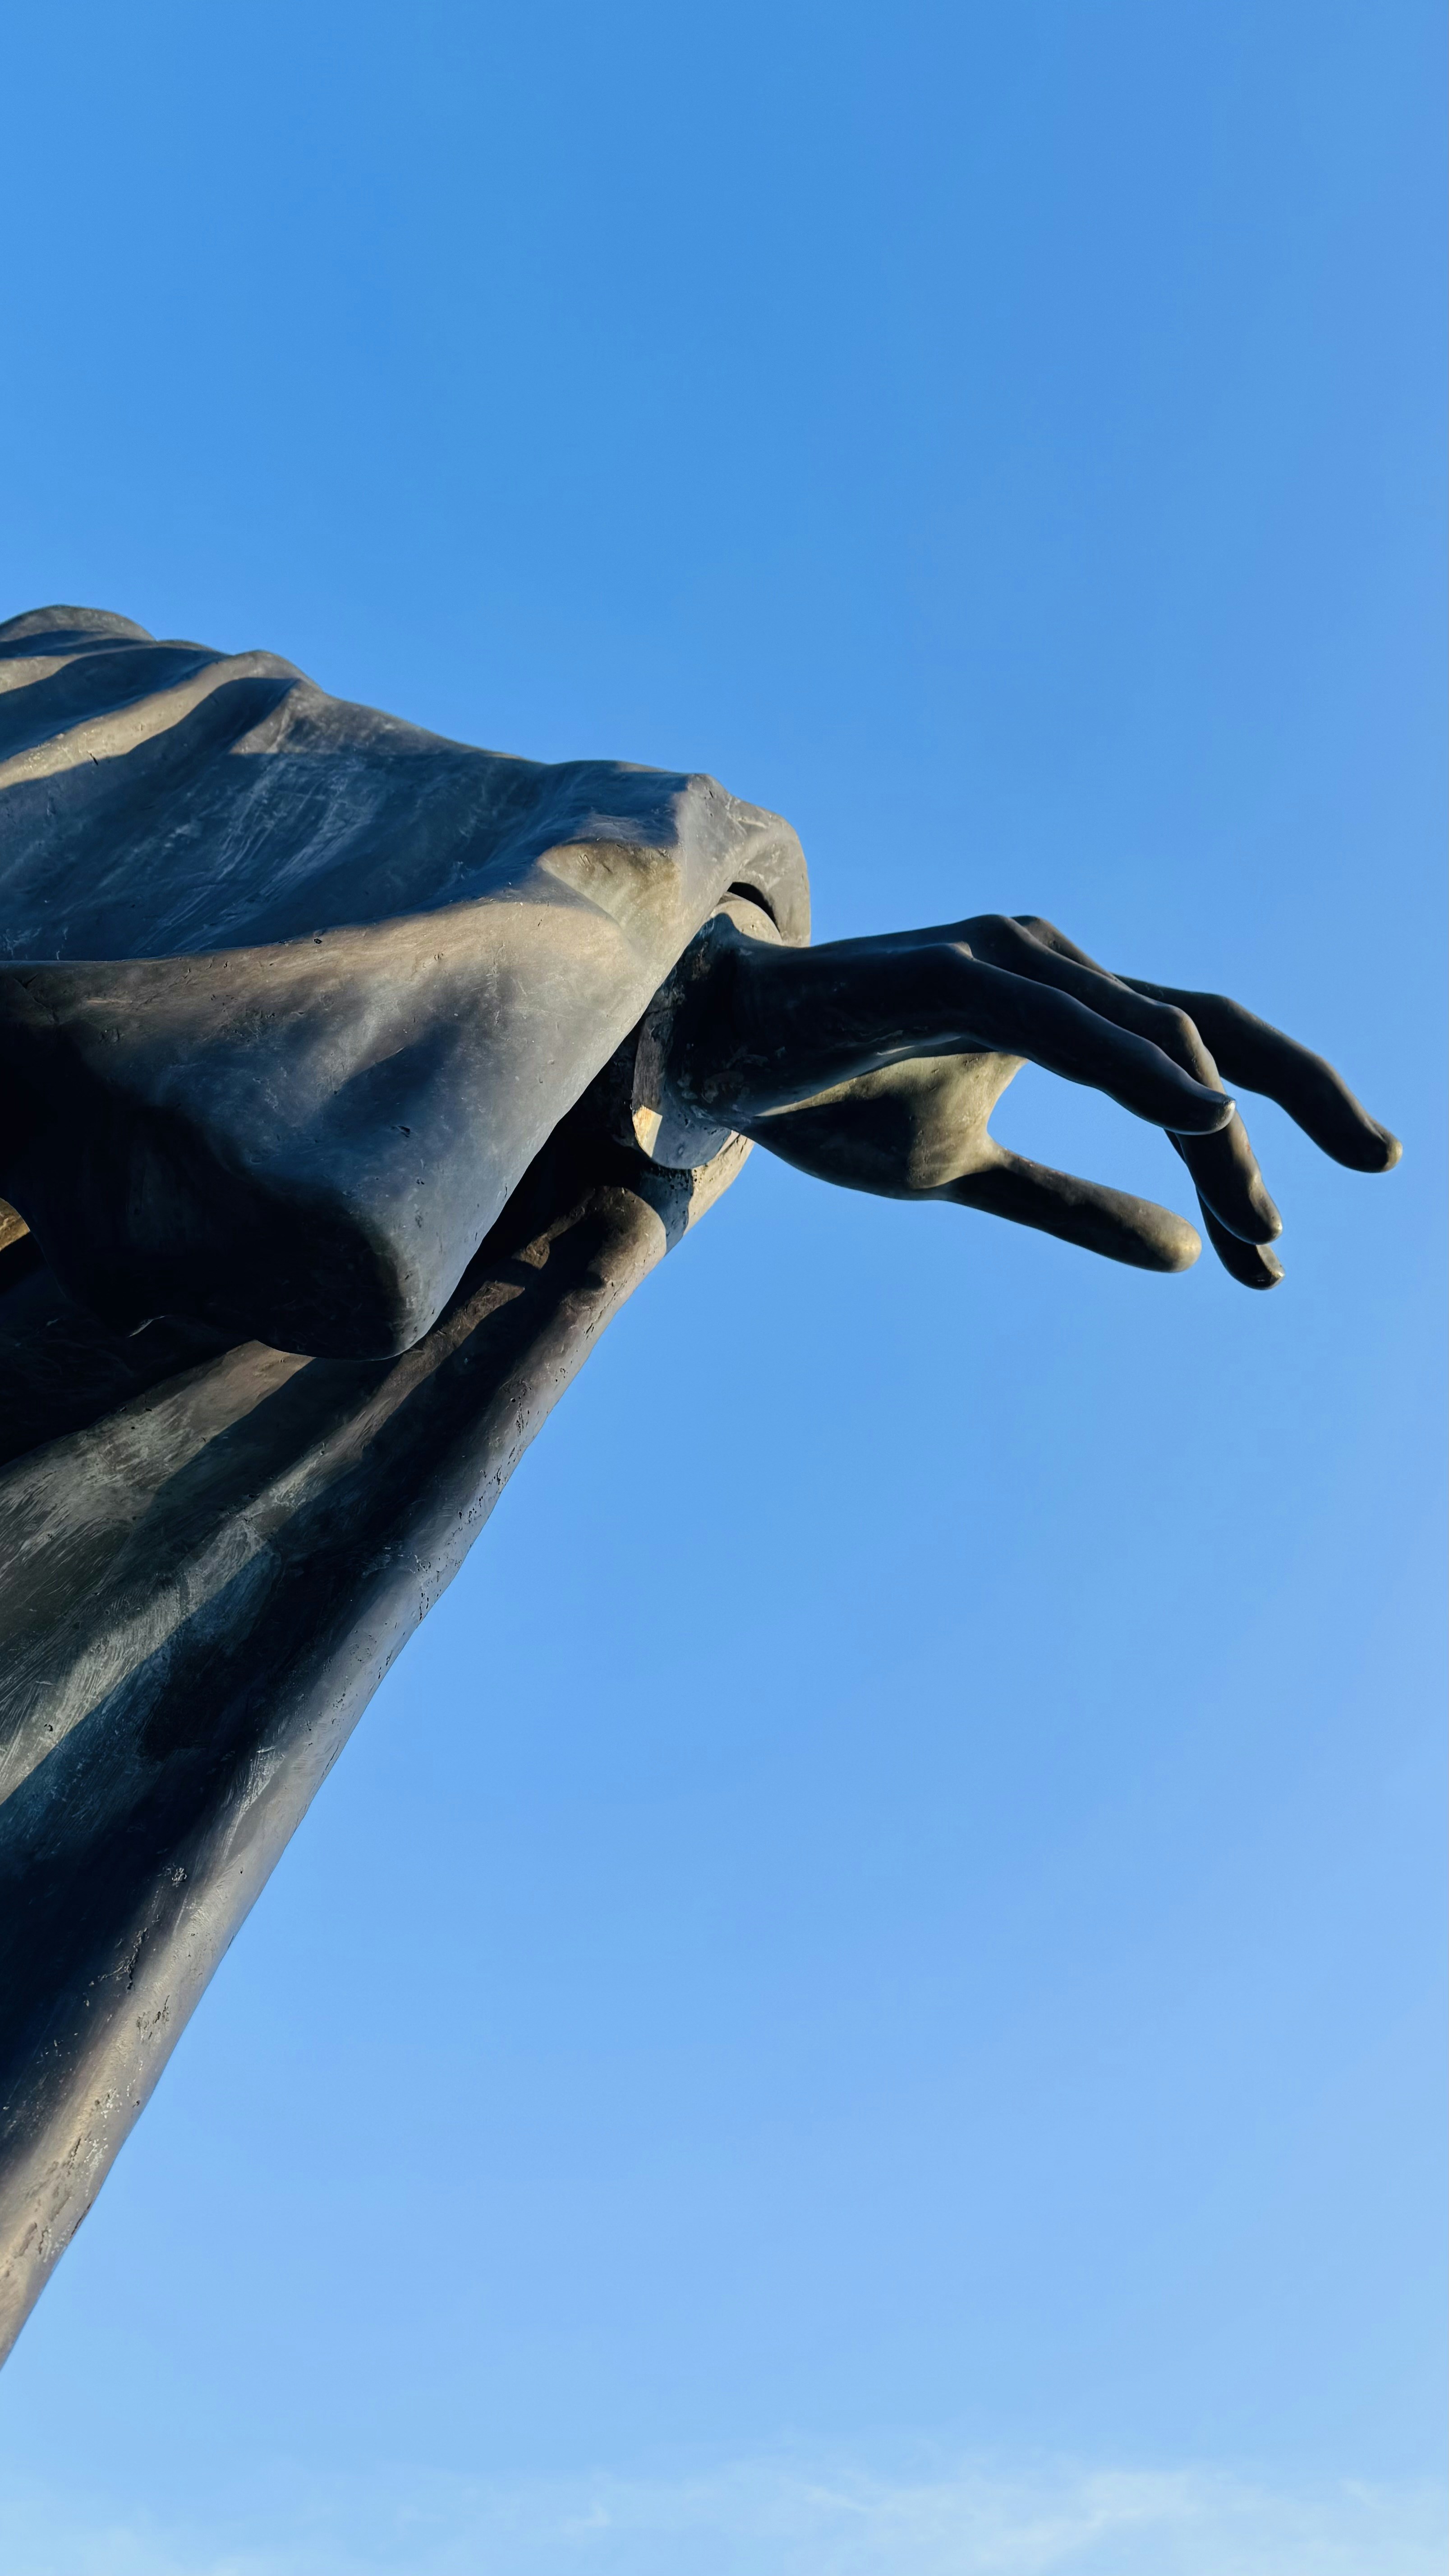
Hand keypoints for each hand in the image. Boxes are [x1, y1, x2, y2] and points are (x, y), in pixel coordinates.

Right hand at [666, 908, 1399, 1285]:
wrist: (716, 1064)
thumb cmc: (833, 1101)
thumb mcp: (969, 1175)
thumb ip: (1075, 1210)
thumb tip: (1191, 1253)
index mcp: (1066, 1012)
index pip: (1196, 1069)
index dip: (1257, 1147)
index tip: (1281, 1250)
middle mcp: (1054, 970)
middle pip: (1210, 1031)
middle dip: (1301, 1101)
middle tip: (1370, 1172)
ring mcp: (1008, 961)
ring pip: (1154, 1032)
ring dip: (1218, 1124)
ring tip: (1268, 1204)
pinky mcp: (955, 973)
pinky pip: (1070, 1021)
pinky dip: (1142, 1065)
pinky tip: (1202, 1116)